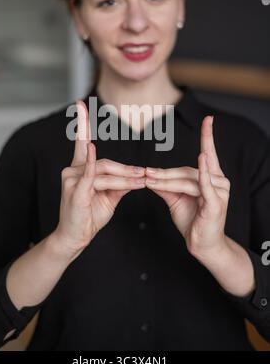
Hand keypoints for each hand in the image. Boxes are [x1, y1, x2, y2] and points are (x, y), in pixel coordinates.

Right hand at [54, 100, 145, 254]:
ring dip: (125, 177)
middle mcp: (73, 170)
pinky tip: (93, 152)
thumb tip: (135, 174)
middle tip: (146, 174)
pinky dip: (93, 166)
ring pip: (104, 172)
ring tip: (142, 180)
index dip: (82, 123)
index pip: (82, 142)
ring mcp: (72, 180)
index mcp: (81, 169)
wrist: (75, 238)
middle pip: (106, 163)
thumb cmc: (89, 216)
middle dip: (127, 170)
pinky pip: (89, 177)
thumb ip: (118, 183)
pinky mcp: (74, 191)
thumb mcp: (108, 197)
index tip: (80, 104)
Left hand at [145, 116, 229, 256]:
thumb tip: (150, 174)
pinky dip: (202, 174)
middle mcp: (219, 181)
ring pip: (188, 180)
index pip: (208, 153)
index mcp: (211, 177)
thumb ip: (167, 185)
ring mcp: (219, 191)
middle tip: (144, 173)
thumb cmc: (192, 220)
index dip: (208, 136)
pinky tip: (200, 160)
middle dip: (164, 174)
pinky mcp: (216, 203)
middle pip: (186, 171)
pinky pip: (205, 186)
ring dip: (166, 180)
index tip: (209, 119)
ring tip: (148, 180)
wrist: (202, 244)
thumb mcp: (176, 199)